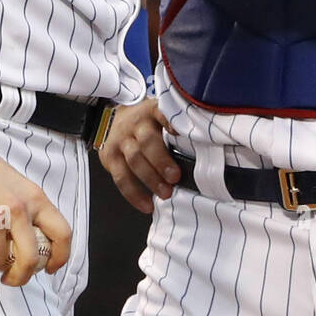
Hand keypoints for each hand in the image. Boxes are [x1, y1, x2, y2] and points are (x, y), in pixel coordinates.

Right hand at [0, 124, 71, 286]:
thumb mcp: (18, 187)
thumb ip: (28, 213)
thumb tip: (31, 248)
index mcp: (36, 199)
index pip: (62, 233)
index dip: (60, 258)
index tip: (49, 269)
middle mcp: (20, 209)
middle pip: (31, 259)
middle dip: (21, 277)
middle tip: (11, 278)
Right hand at [99, 97, 180, 213]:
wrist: (117, 119)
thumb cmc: (147, 123)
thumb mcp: (161, 116)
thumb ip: (178, 127)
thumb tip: (205, 150)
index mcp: (152, 112)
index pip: (161, 113)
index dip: (170, 123)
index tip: (180, 132)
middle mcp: (135, 124)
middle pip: (147, 141)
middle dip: (161, 161)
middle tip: (175, 177)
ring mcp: (121, 140)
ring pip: (134, 160)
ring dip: (150, 179)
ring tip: (165, 193)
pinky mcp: (110, 156)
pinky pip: (120, 178)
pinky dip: (133, 194)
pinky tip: (146, 204)